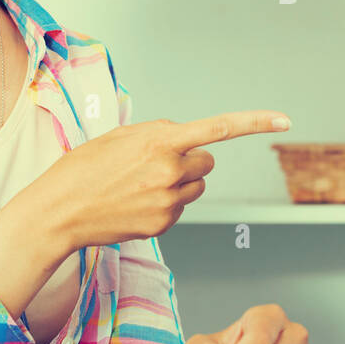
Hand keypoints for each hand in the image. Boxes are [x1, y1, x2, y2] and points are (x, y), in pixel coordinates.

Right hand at [29, 111, 290, 248]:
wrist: (59, 212)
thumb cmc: (84, 168)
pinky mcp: (164, 224)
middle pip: (207, 161)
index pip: (219, 128)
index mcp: (160, 140)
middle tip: (156, 164)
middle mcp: (170, 170)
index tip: (285, 119)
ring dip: (179, 182)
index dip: (255, 122)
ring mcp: (169, 200)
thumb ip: (158, 133)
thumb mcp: (120, 136)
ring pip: (196, 185)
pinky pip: (181, 207)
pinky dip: (166, 203)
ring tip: (140, 185)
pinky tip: (135, 203)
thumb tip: (184, 137)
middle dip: (190, 160)